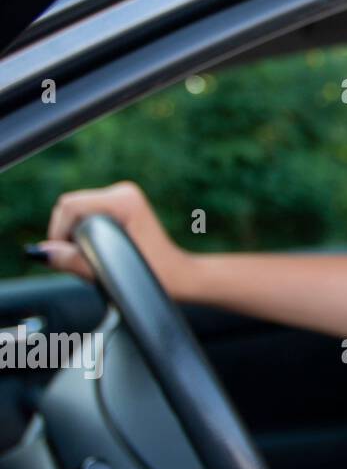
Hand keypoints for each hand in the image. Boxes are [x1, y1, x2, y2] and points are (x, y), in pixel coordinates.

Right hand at [36, 180, 193, 296]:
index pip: (70, 206)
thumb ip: (73, 260)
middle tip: (81, 260)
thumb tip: (44, 252)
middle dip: (66, 235)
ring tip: (93, 258)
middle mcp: (123, 193)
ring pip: (76, 213)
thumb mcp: (107, 273)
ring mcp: (122, 198)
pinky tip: (97, 251)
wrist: (180, 275)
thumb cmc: (155, 275)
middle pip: (70, 208)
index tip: (64, 256)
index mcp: (124, 201)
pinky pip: (86, 216)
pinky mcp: (120, 206)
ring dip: (74, 236)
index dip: (58, 232)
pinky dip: (83, 234)